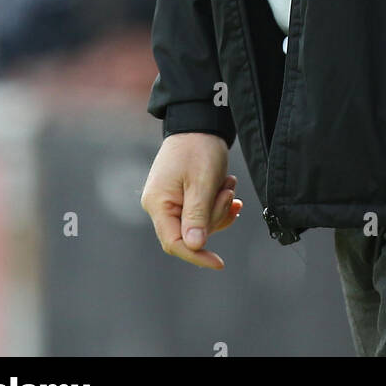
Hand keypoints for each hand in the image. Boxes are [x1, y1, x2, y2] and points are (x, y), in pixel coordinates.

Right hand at [140, 132, 241, 269]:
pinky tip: (228, 190)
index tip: (219, 263)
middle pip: (190, 234)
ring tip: (227, 183)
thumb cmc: (199, 149)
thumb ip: (197, 215)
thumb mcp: (201, 182)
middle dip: (215, 216)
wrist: (200, 123)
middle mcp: (160, 206)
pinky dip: (217, 204)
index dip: (196, 256)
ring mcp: (170, 202)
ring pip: (200, 224)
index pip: (174, 243)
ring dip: (218, 207)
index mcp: (158, 203)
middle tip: (227, 191)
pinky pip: (202, 213)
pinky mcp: (182, 197)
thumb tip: (195, 246)